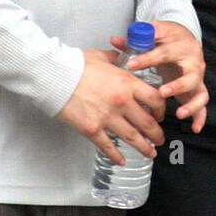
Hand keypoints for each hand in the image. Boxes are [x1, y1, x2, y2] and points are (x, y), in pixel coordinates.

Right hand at [55, 47, 166, 165]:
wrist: (54, 76)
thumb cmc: (75, 64)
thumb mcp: (101, 56)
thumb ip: (115, 58)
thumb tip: (121, 55)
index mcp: (126, 83)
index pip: (155, 99)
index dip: (161, 110)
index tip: (160, 115)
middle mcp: (121, 102)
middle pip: (147, 123)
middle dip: (157, 134)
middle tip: (159, 140)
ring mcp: (107, 117)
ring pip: (133, 137)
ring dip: (144, 147)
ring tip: (150, 153)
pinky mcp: (92, 129)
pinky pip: (108, 146)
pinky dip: (115, 155)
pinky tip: (120, 160)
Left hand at [109, 20, 208, 133]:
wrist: (185, 38)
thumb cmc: (168, 37)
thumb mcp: (155, 32)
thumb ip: (136, 38)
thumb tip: (115, 40)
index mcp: (181, 46)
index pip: (164, 53)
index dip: (147, 59)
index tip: (131, 65)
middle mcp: (193, 62)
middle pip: (191, 75)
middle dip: (177, 86)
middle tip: (161, 93)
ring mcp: (197, 77)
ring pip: (200, 92)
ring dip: (191, 105)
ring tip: (179, 113)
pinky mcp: (198, 88)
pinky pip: (202, 104)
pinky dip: (200, 117)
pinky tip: (194, 128)